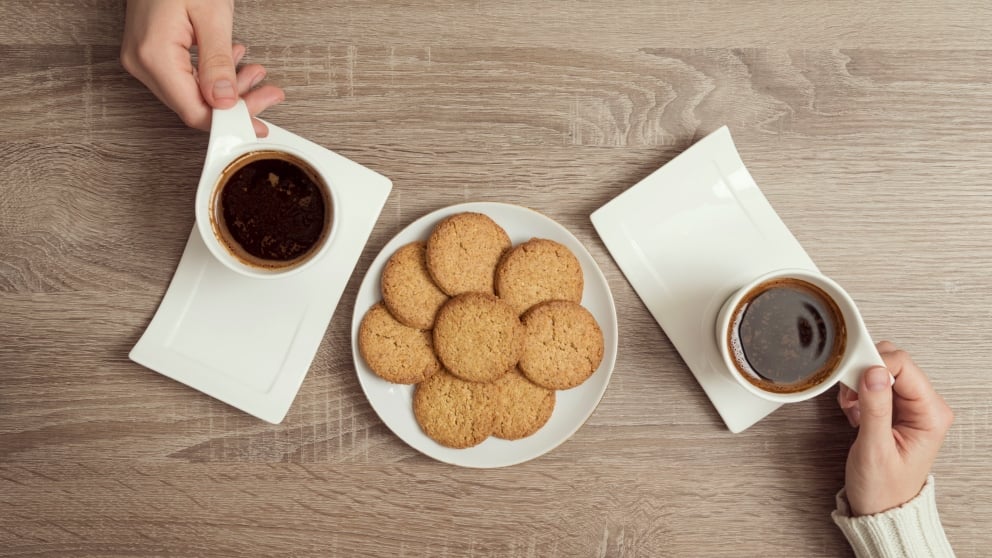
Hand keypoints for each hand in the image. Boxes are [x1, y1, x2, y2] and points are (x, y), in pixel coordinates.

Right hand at [120, 0, 284, 135]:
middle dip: (237, 102)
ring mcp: (143, 58)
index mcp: (154, 56)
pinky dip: (212, 75)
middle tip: (268, 93)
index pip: (194, 110)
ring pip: (192, 93)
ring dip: (229, 87)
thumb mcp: (211, 15)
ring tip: (255, 72)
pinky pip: (184, 76)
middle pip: (194, 104)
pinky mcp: (150, 52)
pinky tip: (233, 63)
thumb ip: (218, 62)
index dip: (230, 121)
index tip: (258, 123)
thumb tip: (225, 101)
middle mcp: (142, 62)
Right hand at [837, 341, 953, 515]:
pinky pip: (874, 383)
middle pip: (893, 363)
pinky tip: (854, 411)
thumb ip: (876, 408)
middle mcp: (925, 406)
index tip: (851, 374)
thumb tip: (874, 371)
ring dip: (858, 382)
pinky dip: (857, 391)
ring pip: (881, 370)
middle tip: (849, 394)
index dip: (874, 364)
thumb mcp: (875, 449)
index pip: (904, 366)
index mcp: (931, 414)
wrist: (879, 508)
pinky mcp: (895, 408)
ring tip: (852, 408)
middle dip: (864, 372)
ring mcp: (910, 406)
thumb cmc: (883, 488)